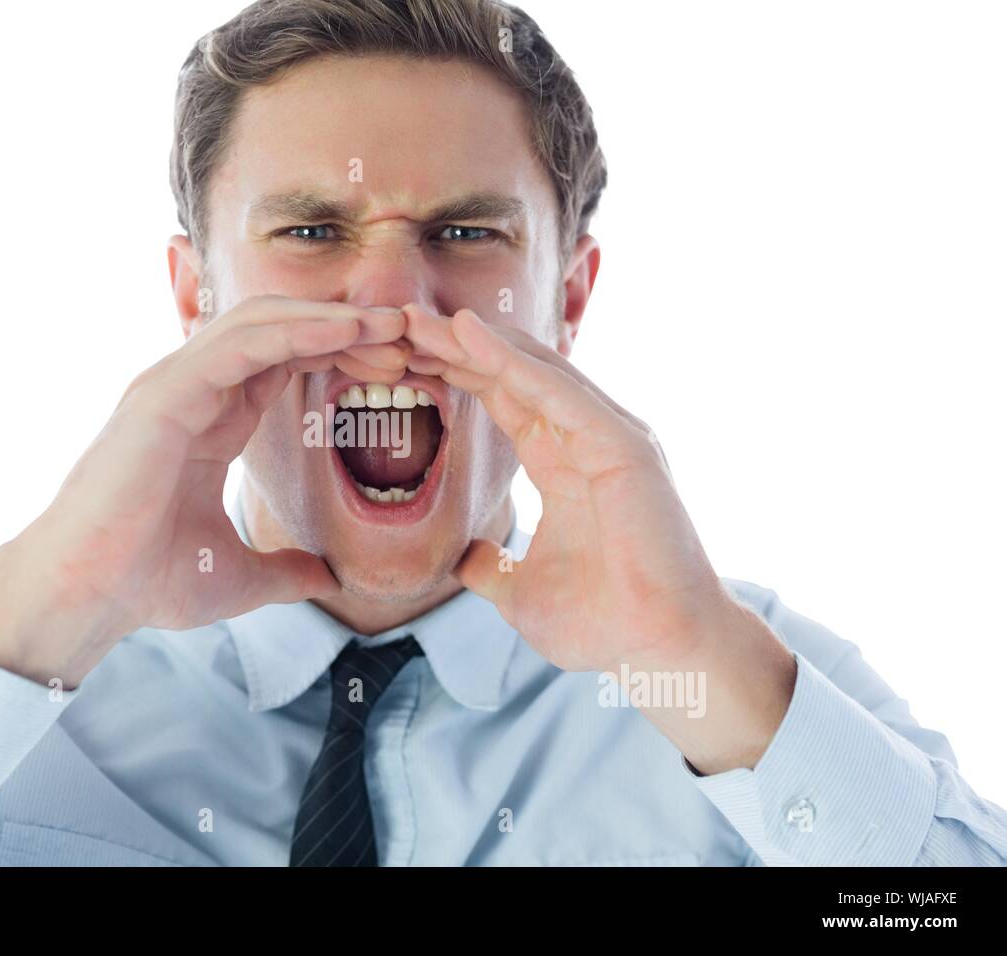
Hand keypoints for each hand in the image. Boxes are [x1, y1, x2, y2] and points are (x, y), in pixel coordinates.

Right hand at [0, 295, 408, 688]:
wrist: (85, 598)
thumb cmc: (146, 582)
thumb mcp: (239, 576)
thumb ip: (285, 571)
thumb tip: (329, 580)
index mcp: (215, 420)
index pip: (289, 363)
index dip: (345, 356)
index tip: (403, 369)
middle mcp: (197, 391)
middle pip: (285, 332)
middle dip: (349, 331)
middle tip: (412, 338)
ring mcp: (177, 384)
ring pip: (264, 323)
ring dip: (332, 320)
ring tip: (391, 325)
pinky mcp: (163, 392)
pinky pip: (239, 343)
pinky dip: (296, 329)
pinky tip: (346, 332)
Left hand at [402, 303, 795, 771]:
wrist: (657, 651)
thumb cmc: (604, 622)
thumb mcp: (521, 592)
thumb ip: (492, 568)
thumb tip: (465, 560)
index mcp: (562, 461)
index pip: (502, 398)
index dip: (455, 372)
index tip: (402, 354)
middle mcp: (586, 437)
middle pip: (511, 374)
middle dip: (456, 346)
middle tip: (398, 320)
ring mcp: (608, 435)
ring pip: (532, 372)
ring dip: (475, 343)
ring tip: (421, 317)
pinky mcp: (624, 445)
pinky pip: (560, 393)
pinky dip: (515, 362)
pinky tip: (472, 337)